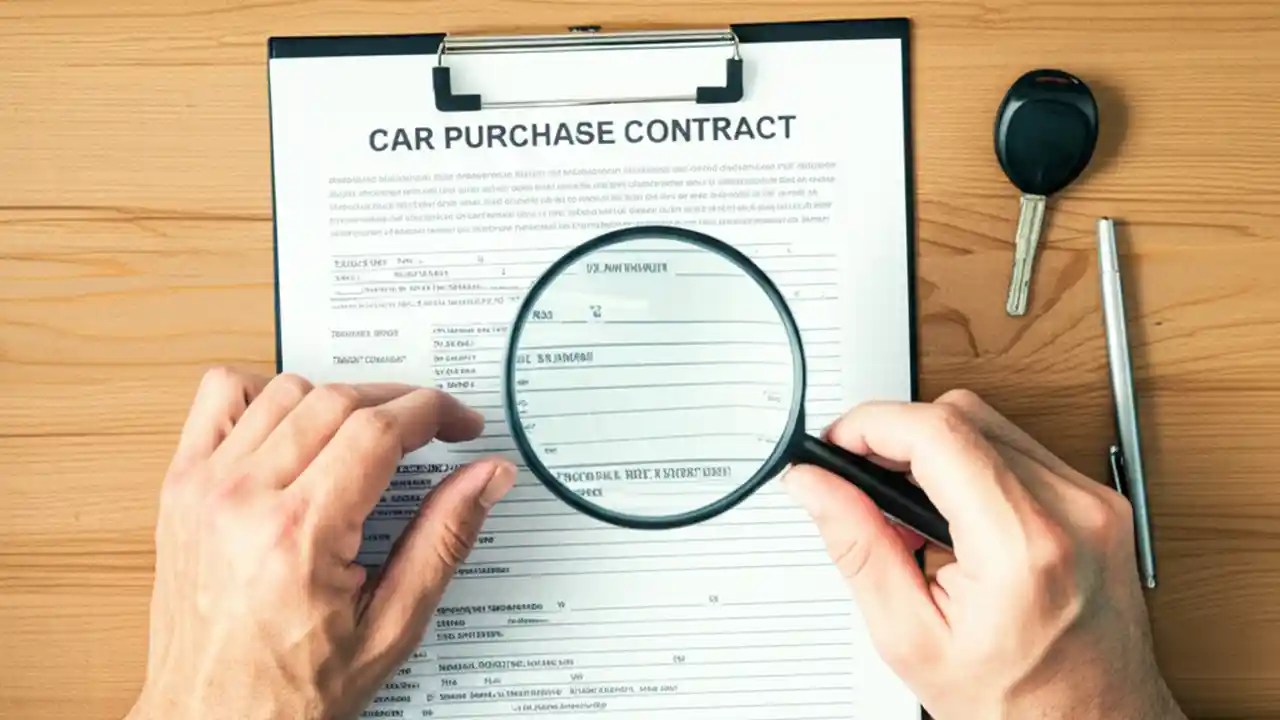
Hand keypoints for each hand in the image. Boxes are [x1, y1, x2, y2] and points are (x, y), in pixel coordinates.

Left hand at [126, 368, 515, 719]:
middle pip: (338, 399)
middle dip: (398, 403)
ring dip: (338, 399)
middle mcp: (244, 500)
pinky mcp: (179, 486)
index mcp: (300, 535)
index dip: (434, 412)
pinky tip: (293, 426)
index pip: (380, 428)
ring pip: (286, 389)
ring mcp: (204, 487)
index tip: (460, 423)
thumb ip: (444, 539)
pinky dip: (263, 393)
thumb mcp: (391, 626)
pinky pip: (219, 395)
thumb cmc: (291, 690)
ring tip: (367, 435)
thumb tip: (487, 476)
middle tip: (430, 430)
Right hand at [784, 389, 1184, 719]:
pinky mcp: (1099, 502)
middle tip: (860, 479)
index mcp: (1023, 546)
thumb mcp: (912, 639)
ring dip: (935, 448)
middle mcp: (1071, 510)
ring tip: (906, 507)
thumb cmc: (1019, 704)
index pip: (938, 433)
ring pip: (990, 423)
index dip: (872, 424)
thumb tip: (814, 486)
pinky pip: (1021, 449)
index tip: (836, 444)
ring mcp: (1092, 501)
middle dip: (897, 435)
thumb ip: (858, 548)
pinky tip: (952, 511)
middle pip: (962, 414)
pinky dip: (973, 464)